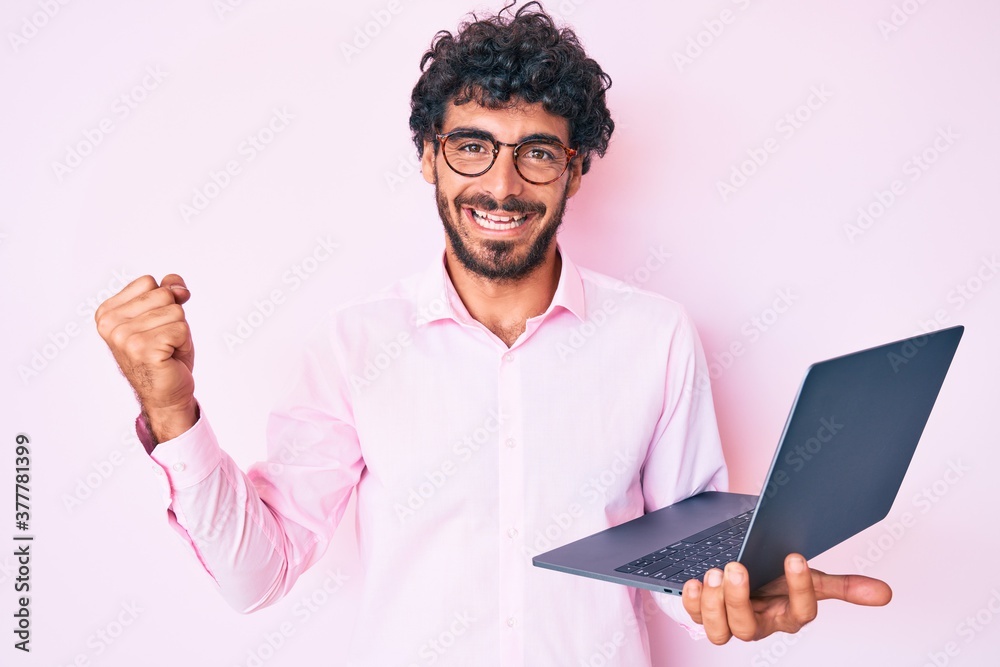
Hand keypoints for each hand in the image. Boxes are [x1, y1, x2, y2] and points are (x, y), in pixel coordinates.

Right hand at [95, 274, 197, 442]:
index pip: (149, 282)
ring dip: (179, 332)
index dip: (163, 301)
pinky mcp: (142, 349)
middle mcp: (110, 324)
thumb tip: (177, 285)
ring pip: (175, 311)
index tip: (154, 326)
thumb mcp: (165, 315)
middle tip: (163, 341)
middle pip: (163, 294)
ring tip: (167, 350)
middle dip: (173, 317)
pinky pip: (180, 329)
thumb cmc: (165, 353)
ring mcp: (124, 337)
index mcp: (107, 312)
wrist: (167, 394)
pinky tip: (169, 357)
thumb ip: (168, 290)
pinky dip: (183, 343)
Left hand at [681, 553, 891, 644]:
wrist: (748, 575)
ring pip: (719, 631)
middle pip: (747, 628)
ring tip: (715, 572)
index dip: (799, 588)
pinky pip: (693, 617)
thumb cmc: (779, 580)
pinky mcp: (703, 613)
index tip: (794, 556)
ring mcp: (729, 621)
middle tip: (736, 567)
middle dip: (739, 600)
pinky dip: (691, 601)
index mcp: (788, 614)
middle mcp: (758, 623)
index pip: (800, 612)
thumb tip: (886, 594)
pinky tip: (692, 580)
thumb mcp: (810, 579)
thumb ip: (845, 587)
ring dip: (713, 604)